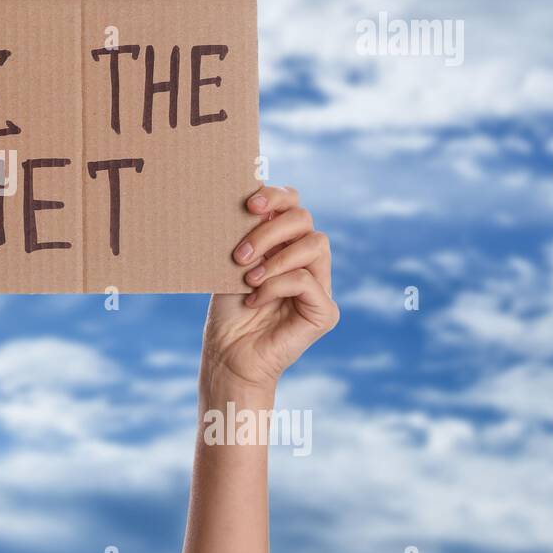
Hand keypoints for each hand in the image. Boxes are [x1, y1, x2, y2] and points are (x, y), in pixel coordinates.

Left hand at [201, 186, 338, 395]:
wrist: (227, 355)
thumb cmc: (227, 311)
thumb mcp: (231, 265)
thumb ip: (247, 235)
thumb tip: (249, 199)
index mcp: (284, 244)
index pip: (293, 204)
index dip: (275, 197)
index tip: (249, 204)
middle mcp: (306, 261)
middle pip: (304, 218)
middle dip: (269, 230)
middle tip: (240, 255)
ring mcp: (320, 285)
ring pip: (315, 244)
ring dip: (275, 257)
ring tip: (248, 277)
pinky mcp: (325, 311)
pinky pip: (306, 281)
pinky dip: (276, 285)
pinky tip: (255, 299)